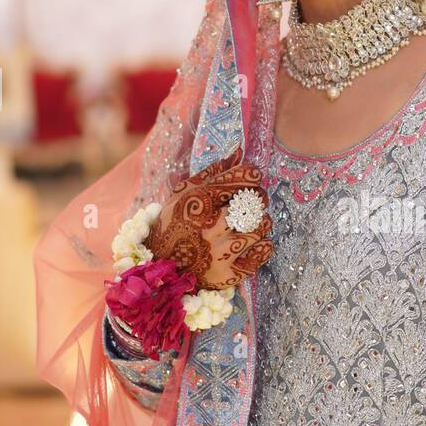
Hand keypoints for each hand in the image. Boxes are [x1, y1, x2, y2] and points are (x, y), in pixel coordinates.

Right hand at [145, 147, 273, 289]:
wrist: (161, 269)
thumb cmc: (175, 224)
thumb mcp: (183, 193)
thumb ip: (212, 172)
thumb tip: (238, 152)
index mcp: (197, 202)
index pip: (242, 179)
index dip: (251, 175)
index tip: (252, 177)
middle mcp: (209, 226)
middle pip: (255, 201)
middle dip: (256, 198)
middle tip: (250, 202)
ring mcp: (220, 252)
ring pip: (262, 225)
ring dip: (259, 222)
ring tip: (247, 224)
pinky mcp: (229, 273)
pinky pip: (264, 250)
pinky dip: (262, 244)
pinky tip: (249, 242)